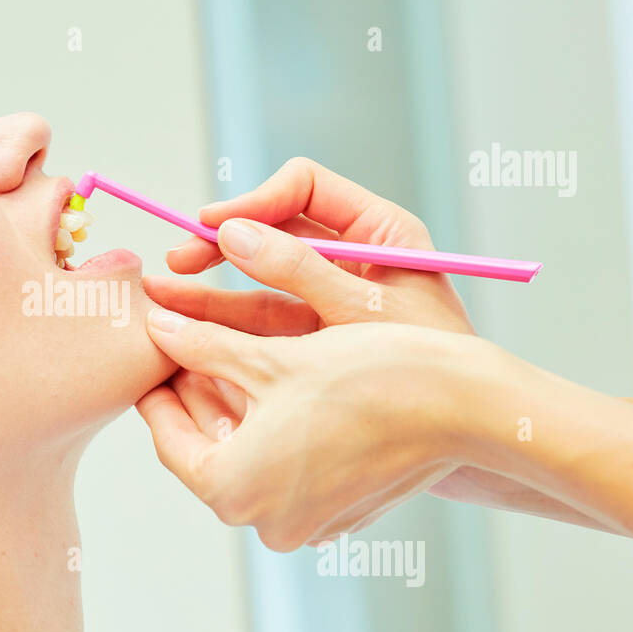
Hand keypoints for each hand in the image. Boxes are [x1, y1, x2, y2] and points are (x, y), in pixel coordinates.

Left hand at [135, 317, 488, 549]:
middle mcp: (265, 522)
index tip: (153, 352)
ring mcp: (307, 525)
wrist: (464, 407)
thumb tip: (156, 327)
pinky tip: (278, 382)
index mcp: (233, 490)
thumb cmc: (367, 378)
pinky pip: (289, 470)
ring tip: (229, 352)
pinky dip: (277, 430)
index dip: (159, 388)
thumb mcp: (271, 357)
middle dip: (198, 395)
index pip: (169, 438)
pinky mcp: (342, 515)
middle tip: (186, 343)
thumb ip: (201, 346)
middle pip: (209, 450)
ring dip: (237, 409)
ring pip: (250, 458)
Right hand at [144, 157, 474, 336]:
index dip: (256, 201)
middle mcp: (351, 261)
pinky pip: (260, 326)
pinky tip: (182, 330)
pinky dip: (222, 327)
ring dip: (209, 288)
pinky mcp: (314, 345)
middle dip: (221, 244)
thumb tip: (232, 233)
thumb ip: (300, 271)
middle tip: (178, 258)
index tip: (214, 226)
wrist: (472, 442)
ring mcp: (329, 303)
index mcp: (380, 232)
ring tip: (160, 296)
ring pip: (258, 283)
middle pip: (272, 232)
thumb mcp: (365, 312)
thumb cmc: (437, 368)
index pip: (305, 188)